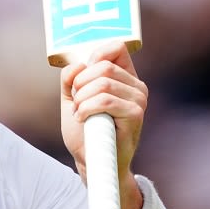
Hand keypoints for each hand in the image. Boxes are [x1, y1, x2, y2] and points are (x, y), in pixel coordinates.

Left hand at [59, 39, 147, 208]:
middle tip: (76, 102)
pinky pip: (105, 100)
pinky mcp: (135, 115)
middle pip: (103, 66)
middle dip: (80, 83)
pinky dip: (86, 108)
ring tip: (79, 112)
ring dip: (81, 98)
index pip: (116, 47)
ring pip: (102, 83)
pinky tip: (82, 119)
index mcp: (125, 77)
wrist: (92, 161)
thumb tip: (77, 65)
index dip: (93, 57)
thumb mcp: (72, 98)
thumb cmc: (85, 130)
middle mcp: (137, 86)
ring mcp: (139, 100)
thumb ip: (71, 78)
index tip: (80, 79)